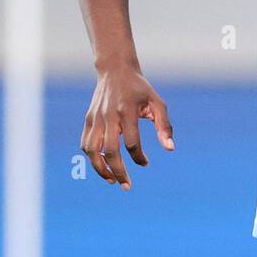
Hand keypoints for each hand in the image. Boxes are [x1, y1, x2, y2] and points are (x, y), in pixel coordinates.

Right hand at [80, 64, 174, 189]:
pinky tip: (102, 165)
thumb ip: (164, 126)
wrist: (116, 70)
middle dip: (118, 172)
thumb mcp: (157, 102)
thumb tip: (170, 149)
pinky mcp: (88, 119)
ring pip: (93, 150)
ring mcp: (96, 118)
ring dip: (101, 169)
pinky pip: (86, 143)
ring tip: (111, 180)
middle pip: (110, 151)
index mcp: (128, 111)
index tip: (145, 163)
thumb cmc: (140, 89)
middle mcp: (109, 116)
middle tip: (127, 186)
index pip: (132, 142)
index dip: (139, 157)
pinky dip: (92, 157)